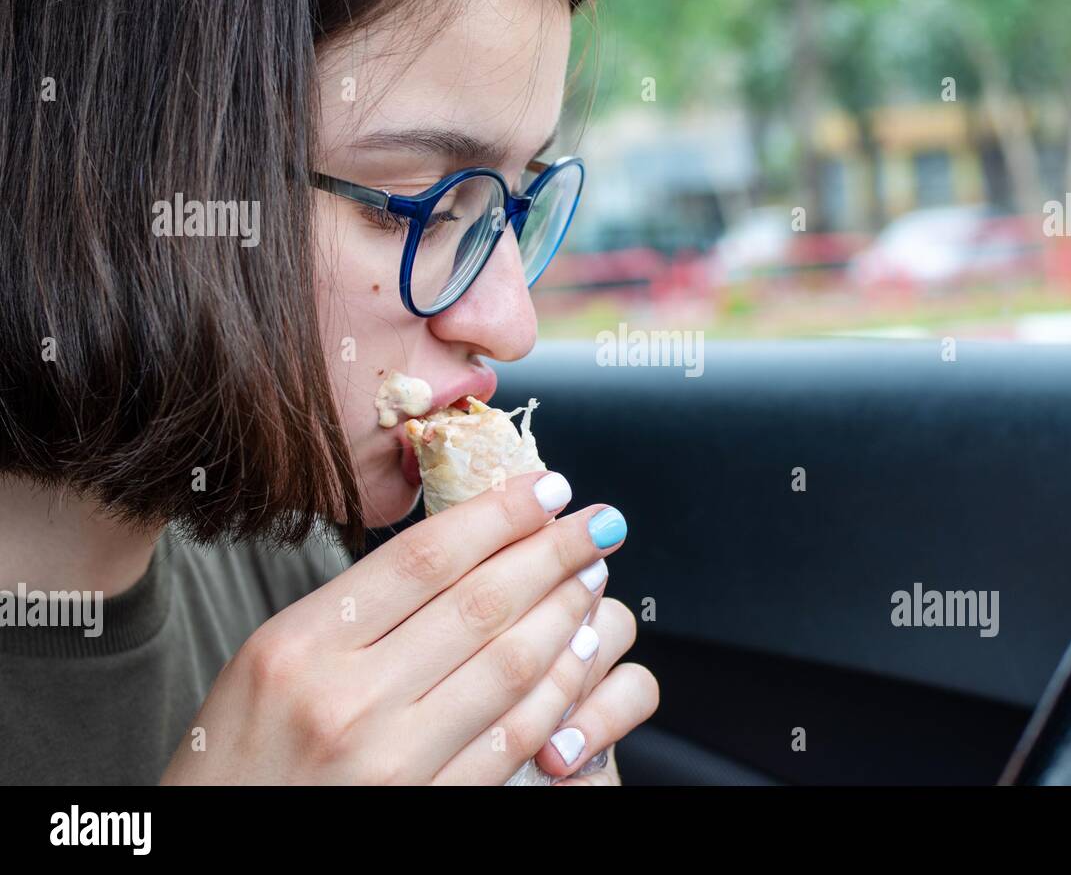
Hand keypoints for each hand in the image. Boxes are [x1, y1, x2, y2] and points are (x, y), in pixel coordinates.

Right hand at [162, 471, 643, 783]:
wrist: (216, 860)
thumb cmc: (235, 759)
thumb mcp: (265, 663)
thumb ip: (351, 611)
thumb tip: (457, 550)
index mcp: (297, 646)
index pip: (423, 558)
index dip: (499, 515)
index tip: (547, 488)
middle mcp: (345, 699)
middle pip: (478, 603)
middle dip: (553, 553)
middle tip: (600, 521)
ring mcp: (389, 762)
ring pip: (506, 666)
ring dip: (565, 614)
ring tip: (593, 578)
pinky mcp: (425, 809)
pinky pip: (510, 740)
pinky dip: (555, 692)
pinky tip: (579, 655)